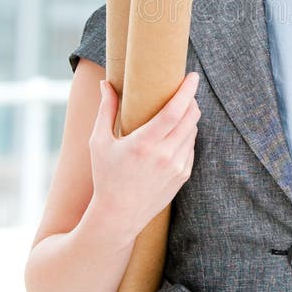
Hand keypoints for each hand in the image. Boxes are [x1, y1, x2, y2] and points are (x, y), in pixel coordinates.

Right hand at [88, 72, 200, 240]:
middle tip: (184, 89)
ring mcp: (177, 166)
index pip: (174, 111)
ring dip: (189, 116)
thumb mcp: (99, 142)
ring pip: (193, 130)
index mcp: (144, 144)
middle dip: (191, 99)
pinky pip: (191, 146)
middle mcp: (165, 155)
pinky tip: (175, 132)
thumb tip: (105, 83)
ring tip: (178, 110)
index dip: (186, 91)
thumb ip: (105, 110)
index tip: (192, 76)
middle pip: (190, 117)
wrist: (119, 216)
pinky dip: (186, 135)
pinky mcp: (183, 175)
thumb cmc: (105, 176)